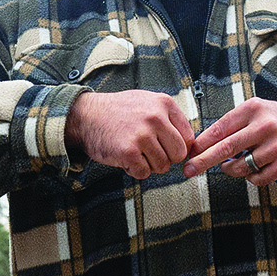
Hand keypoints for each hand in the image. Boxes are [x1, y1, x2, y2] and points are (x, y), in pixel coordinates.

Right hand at [65, 90, 194, 179]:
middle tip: (151, 154)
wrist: (86, 116)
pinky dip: (135, 171)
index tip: (165, 147)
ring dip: (150, 165)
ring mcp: (142, 135)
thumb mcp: (148, 102)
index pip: (188, 137)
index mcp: (164, 104)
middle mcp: (155, 118)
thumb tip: (190, 143)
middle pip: (179, 154)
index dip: (177, 147)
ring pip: (163, 166)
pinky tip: (126, 159)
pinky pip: (144, 173)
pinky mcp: (128, 152)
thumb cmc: (119, 112)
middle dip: (167, 159)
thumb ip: (169, 118)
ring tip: (136, 153)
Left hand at [183, 99, 276, 185]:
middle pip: (226, 148)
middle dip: (203, 161)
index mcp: (253, 110)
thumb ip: (232, 124)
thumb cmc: (276, 121)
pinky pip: (256, 178)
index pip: (220, 128)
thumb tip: (202, 144)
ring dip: (232, 169)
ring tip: (235, 164)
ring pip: (240, 167)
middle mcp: (264, 126)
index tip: (189, 153)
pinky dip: (251, 177)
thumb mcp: (255, 112)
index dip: (202, 143)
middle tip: (189, 170)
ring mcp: (275, 147)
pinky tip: (256, 168)